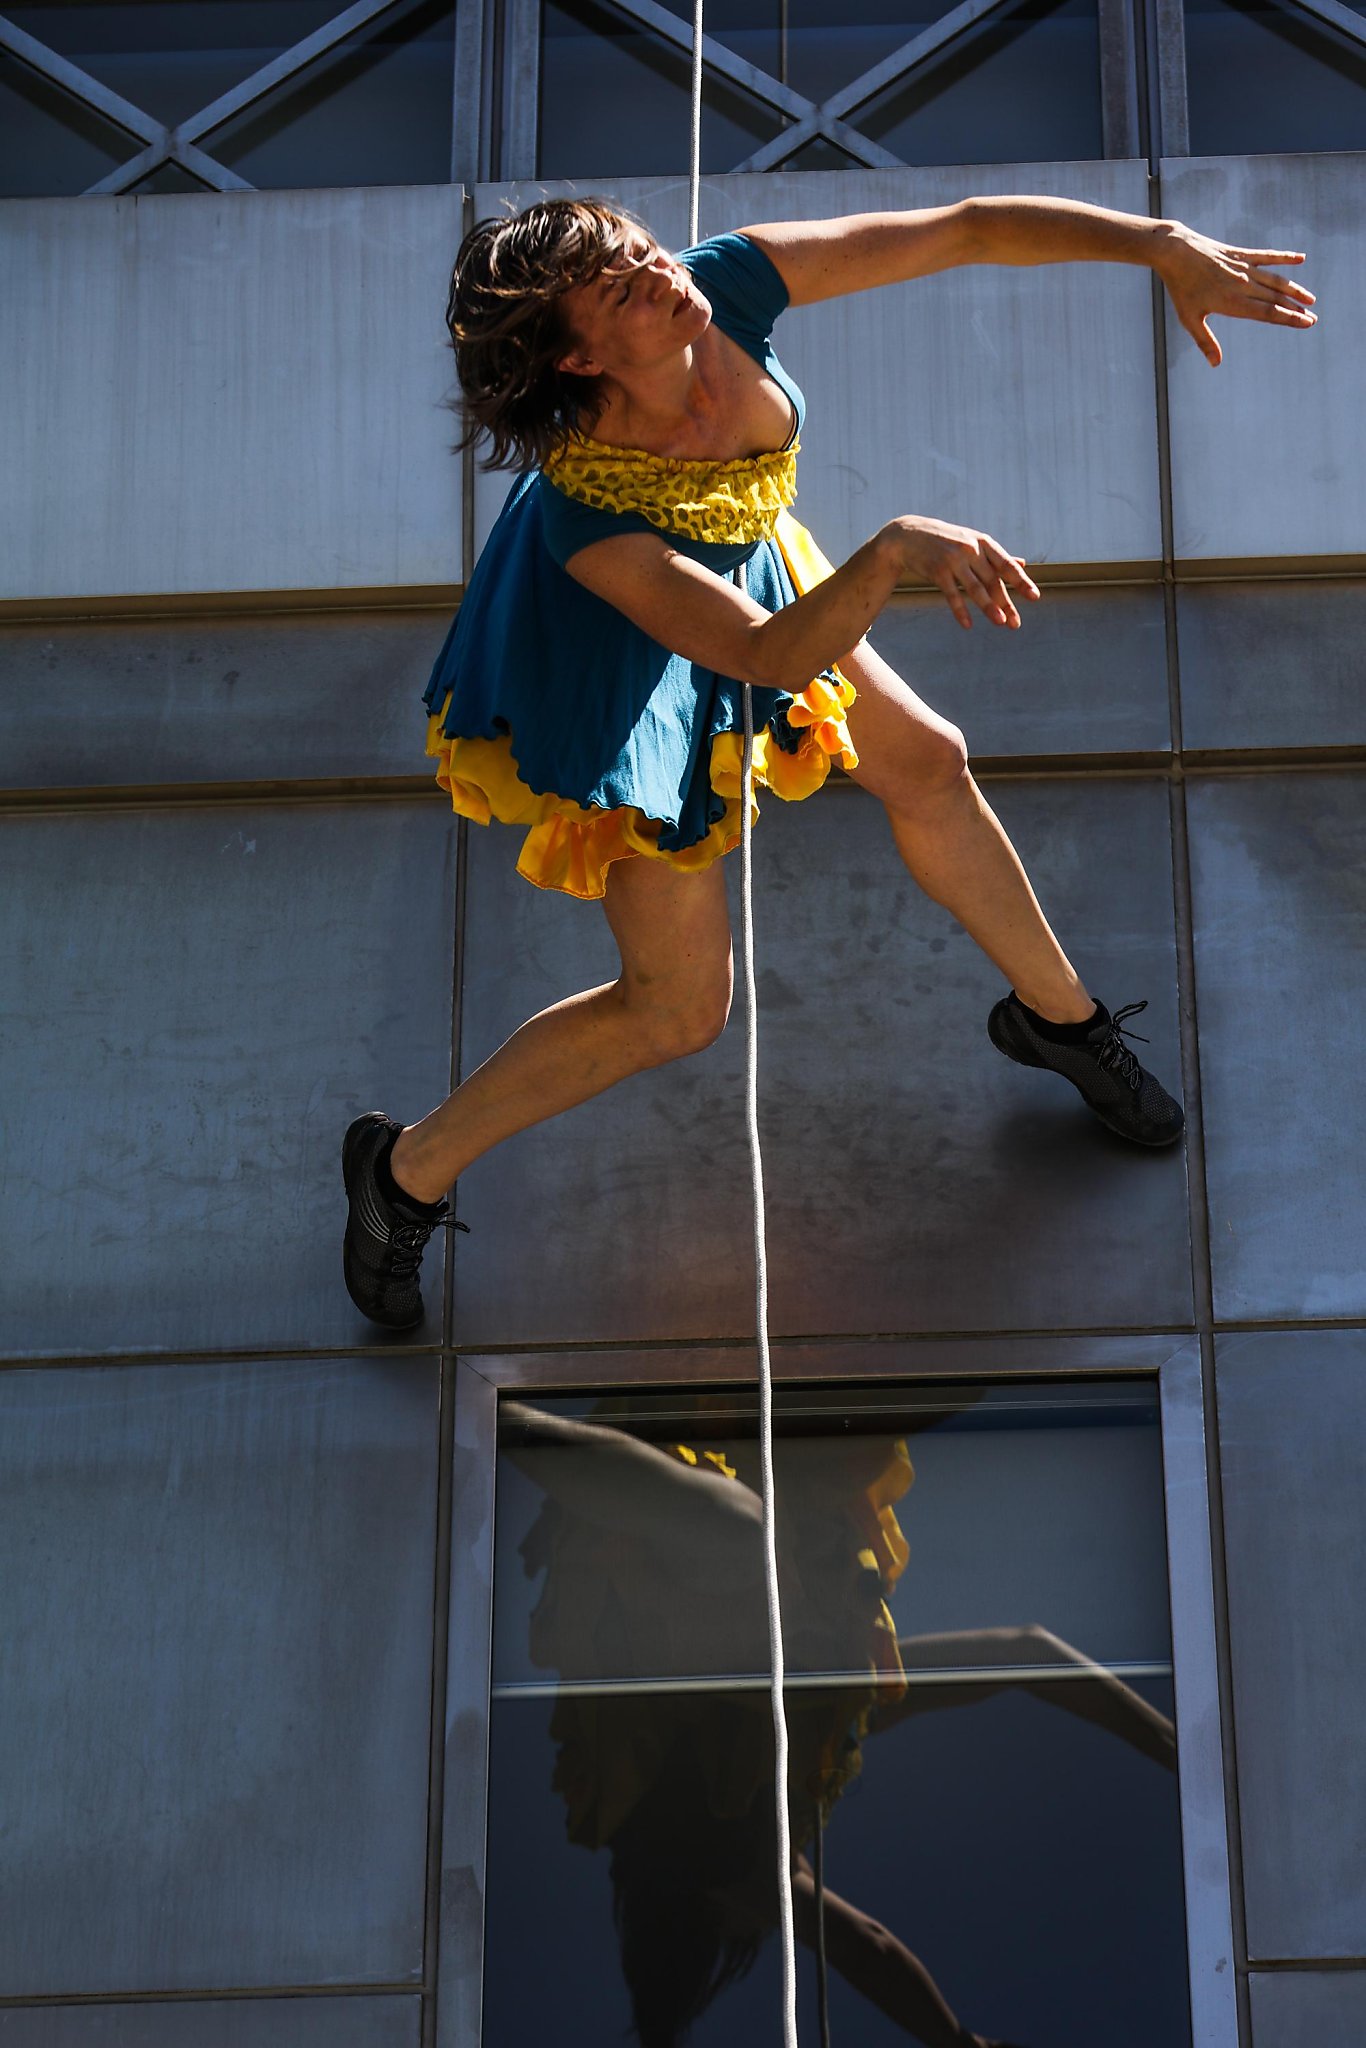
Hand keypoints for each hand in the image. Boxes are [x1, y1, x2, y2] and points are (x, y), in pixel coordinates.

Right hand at [884, 516, 1039, 630]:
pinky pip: (951, 594)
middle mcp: (971, 549)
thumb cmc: (947, 541)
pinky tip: (967, 625)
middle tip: (1015, 624)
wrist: (909, 535)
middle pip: (992, 580)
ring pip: (975, 587)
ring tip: (1000, 623)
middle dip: (1005, 603)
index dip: (1021, 581)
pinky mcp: (937, 571)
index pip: (1006, 565)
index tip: (1034, 597)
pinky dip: (960, 610)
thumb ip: (996, 556)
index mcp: (983, 543)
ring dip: (988, 607)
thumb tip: (1022, 564)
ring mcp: (954, 560)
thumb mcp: (973, 542)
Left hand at [1155, 221, 1315, 365]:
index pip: (1268, 313)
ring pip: (1275, 280)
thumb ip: (1205, 341)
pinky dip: (1285, 257)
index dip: (1289, 318)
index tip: (1306, 323)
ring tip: (1310, 299)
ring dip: (1294, 289)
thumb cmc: (1180, 288)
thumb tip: (1216, 364)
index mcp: (1232, 302)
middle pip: (1275, 299)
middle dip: (1296, 309)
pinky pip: (1267, 256)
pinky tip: (1301, 259)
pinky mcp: (1241, 254)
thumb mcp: (1189, 319)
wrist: (1176, 253)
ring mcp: (1243, 268)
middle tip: (1313, 318)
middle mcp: (1243, 285)